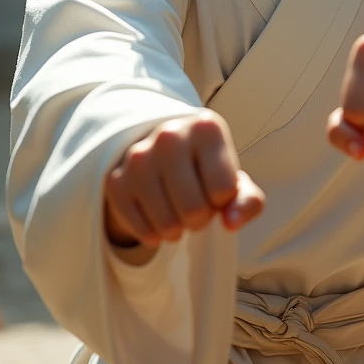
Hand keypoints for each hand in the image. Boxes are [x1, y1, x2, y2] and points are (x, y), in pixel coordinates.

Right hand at [103, 112, 265, 247]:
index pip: (224, 191)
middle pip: (195, 210)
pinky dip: (156, 235)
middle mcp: (170, 135)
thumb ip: (248, 201)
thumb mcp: (235, 181)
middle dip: (201, 218)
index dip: (223, 200)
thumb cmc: (207, 169)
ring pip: (168, 225)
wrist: (162, 153)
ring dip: (178, 229)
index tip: (214, 186)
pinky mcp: (115, 180)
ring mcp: (138, 156)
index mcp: (206, 128)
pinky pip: (144, 231)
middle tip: (196, 204)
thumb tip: (231, 223)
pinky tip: (158, 215)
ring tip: (178, 209)